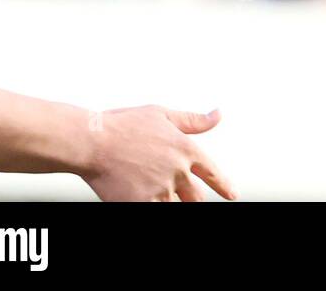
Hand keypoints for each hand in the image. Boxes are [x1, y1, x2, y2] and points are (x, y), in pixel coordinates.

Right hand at [80, 105, 235, 201]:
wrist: (93, 141)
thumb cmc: (125, 124)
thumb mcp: (162, 115)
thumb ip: (193, 120)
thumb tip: (217, 114)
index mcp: (186, 149)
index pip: (213, 173)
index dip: (224, 186)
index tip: (232, 195)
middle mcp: (177, 171)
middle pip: (196, 197)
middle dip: (195, 201)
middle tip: (191, 200)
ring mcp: (159, 189)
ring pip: (176, 207)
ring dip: (174, 204)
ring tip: (165, 197)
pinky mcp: (140, 202)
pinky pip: (157, 211)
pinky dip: (157, 207)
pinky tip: (152, 203)